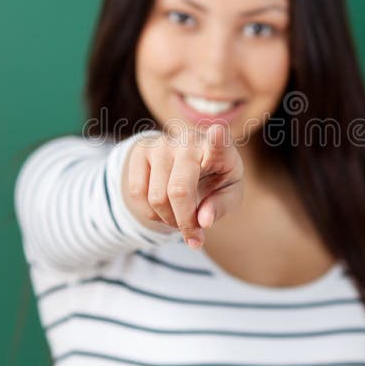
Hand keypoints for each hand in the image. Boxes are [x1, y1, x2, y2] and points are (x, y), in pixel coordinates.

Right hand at [123, 124, 243, 248]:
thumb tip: (202, 222)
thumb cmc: (216, 178)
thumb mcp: (229, 194)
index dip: (217, 139)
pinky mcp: (140, 151)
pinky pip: (136, 193)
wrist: (191, 159)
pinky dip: (150, 213)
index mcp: (218, 149)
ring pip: (156, 197)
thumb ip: (220, 207)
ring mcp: (161, 144)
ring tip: (179, 217)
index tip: (218, 132)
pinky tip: (163, 210)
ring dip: (168, 219)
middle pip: (179, 191)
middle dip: (185, 222)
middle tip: (193, 233)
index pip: (218, 143)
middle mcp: (188, 141)